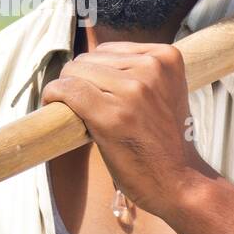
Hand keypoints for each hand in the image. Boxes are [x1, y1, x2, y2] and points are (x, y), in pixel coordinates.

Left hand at [40, 41, 211, 218]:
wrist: (180, 182)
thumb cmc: (165, 142)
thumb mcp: (164, 93)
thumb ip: (137, 72)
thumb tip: (85, 63)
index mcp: (166, 57)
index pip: (108, 50)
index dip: (94, 72)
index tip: (96, 93)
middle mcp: (151, 69)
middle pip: (89, 59)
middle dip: (80, 81)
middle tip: (86, 109)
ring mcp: (132, 91)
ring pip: (75, 72)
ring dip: (66, 90)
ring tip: (79, 113)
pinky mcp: (112, 115)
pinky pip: (68, 91)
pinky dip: (54, 96)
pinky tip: (54, 105)